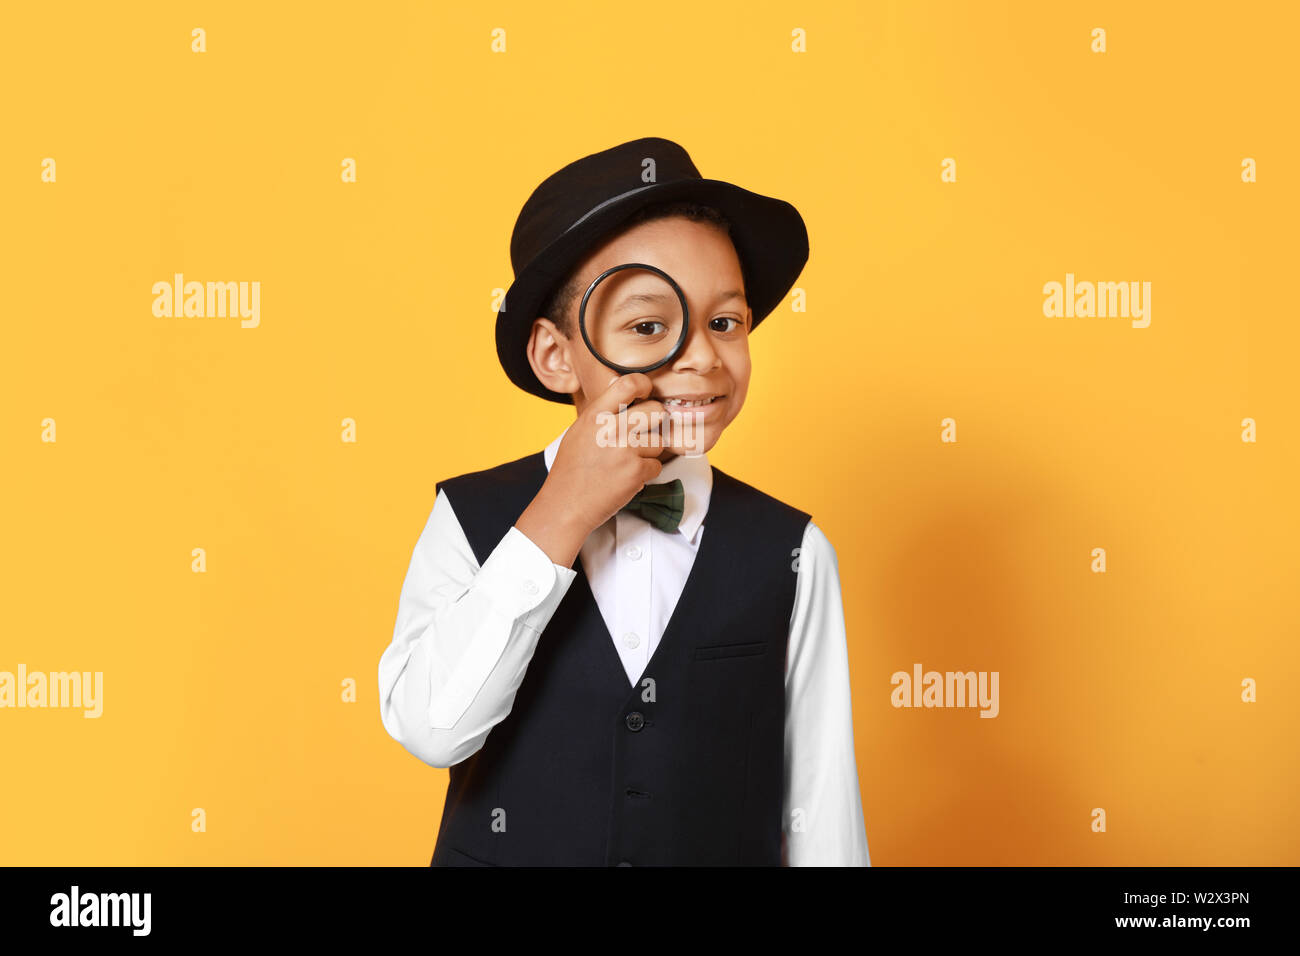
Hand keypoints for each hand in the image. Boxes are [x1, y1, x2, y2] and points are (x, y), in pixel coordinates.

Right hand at [515, 373, 666, 565]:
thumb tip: (624, 393)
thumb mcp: (578, 432)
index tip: (646, 392)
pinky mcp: (636, 472)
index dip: (644, 385)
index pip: (628, 384)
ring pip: (659, 441)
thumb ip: (601, 413)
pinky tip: (627, 477)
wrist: (565, 506)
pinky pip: (657, 465)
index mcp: (595, 416)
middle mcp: (610, 429)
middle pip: (655, 410)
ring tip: (628, 461)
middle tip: (645, 432)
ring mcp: (625, 450)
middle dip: (656, 422)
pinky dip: (646, 473)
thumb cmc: (571, 471)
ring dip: (650, 452)